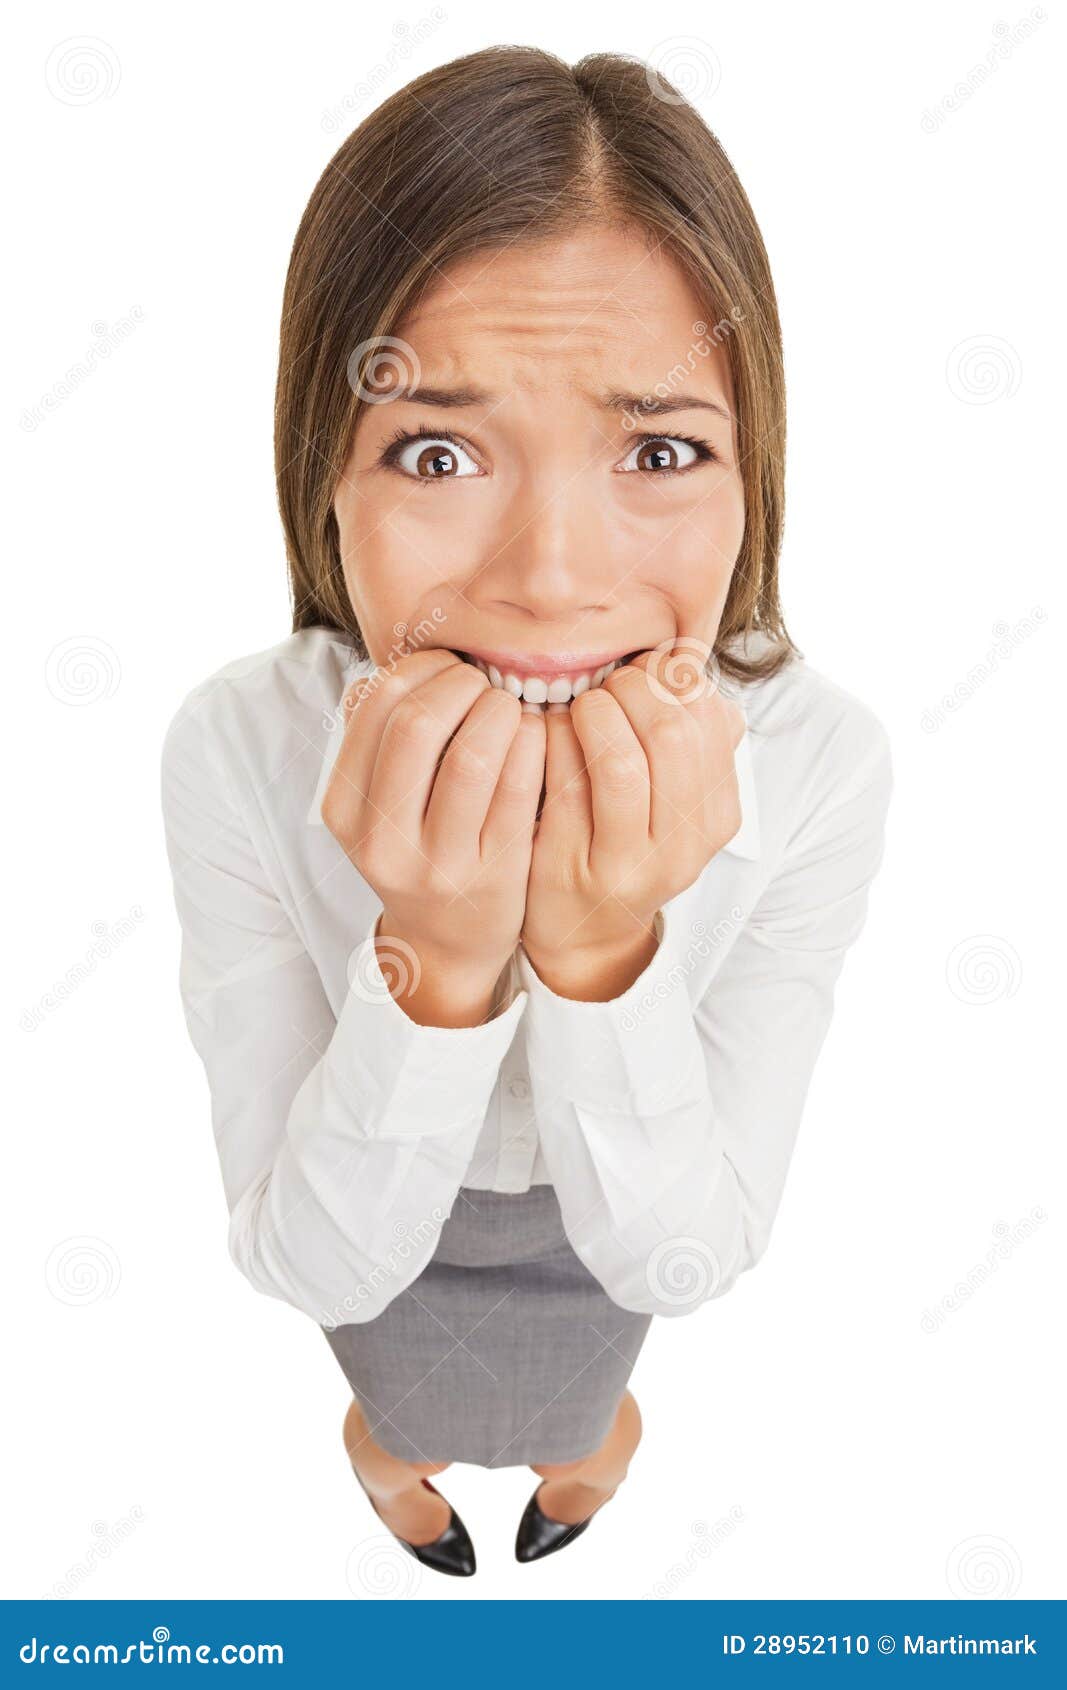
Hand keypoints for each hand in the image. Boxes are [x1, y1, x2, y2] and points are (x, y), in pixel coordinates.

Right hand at [321, 650, 545, 1024]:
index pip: (374, 704)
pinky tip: (535, 735)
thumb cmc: (419, 846)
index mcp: (344, 808)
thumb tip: (412, 658)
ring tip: (510, 709)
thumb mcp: (377, 801)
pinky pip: (519, 788)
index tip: (449, 670)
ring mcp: (438, 863)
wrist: (448, 941)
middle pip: (417, 724)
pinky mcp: (494, 874)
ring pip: (472, 756)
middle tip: (485, 686)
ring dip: (500, 711)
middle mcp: (382, 839)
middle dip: (461, 685)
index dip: (420, 669)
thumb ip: (381, 734)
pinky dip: (532, 743)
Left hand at [520, 649, 745, 997]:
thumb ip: (690, 738)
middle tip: (606, 685)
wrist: (584, 931)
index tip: (643, 669)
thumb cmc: (625, 842)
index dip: (671, 677)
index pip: (709, 717)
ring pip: (620, 761)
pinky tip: (546, 731)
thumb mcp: (674, 799)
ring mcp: (628, 863)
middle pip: (671, 734)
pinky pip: (563, 783)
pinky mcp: (572, 867)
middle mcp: (683, 846)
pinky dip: (553, 740)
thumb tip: (691, 665)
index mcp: (717, 817)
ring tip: (580, 707)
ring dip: (593, 713)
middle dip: (631, 690)